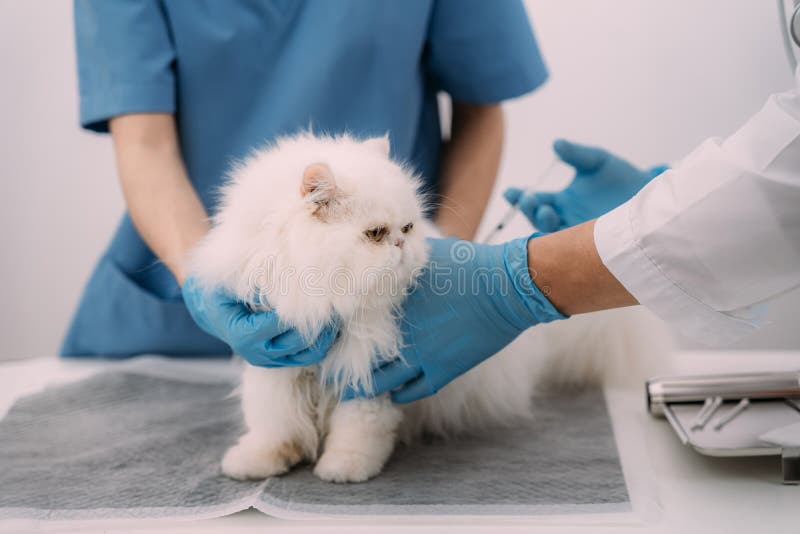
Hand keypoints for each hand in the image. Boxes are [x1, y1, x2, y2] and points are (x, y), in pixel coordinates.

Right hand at [182, 275, 337, 366]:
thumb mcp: (229, 279)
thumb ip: (253, 278)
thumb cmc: (222, 289)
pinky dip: (325, 343)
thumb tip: (281, 274)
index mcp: (242, 334)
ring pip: (308, 355)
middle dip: (319, 324)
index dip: (299, 310)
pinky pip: (310, 356)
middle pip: (298, 343)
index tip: (318, 290)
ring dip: (327, 336)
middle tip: (338, 301)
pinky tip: (333, 323)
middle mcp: (257, 353)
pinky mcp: (283, 360)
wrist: (213, 309)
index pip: (278, 324)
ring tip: (339, 313)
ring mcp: (271, 360)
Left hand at [342, 236, 564, 402]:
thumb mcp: (426, 253)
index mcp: (390, 303)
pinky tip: (392, 392)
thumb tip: (382, 249)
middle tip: (331, 369)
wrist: (507, 288)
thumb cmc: (468, 265)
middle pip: (357, 358)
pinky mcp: (443, 370)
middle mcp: (400, 333)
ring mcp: (421, 356)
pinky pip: (412, 391)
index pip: (348, 324)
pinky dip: (399, 394)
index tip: (326, 337)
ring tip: (353, 388)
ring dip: (366, 386)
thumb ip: (399, 259)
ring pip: (382, 381)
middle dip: (342, 365)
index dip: (334, 334)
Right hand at [504, 139, 667, 231]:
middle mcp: (565, 219)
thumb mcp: (598, 161)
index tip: (510, 191)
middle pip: (537, 218)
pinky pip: (571, 248)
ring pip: (551, 234)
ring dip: (543, 223)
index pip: (535, 200)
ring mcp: (577, 234)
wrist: (651, 197)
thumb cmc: (623, 178)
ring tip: (546, 210)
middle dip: (529, 209)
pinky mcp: (592, 246)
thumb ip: (576, 154)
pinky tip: (559, 232)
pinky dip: (561, 242)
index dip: (519, 197)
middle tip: (528, 198)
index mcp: (562, 200)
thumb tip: (556, 144)